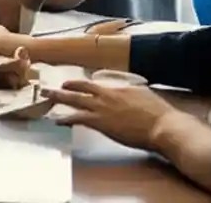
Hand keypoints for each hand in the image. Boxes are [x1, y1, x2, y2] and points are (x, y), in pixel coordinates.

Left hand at [42, 79, 183, 151]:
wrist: (163, 126)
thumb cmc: (159, 114)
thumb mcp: (146, 96)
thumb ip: (134, 93)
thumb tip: (132, 93)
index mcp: (119, 88)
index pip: (97, 84)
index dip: (84, 85)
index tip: (76, 84)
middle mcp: (107, 94)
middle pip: (81, 86)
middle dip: (65, 85)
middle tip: (52, 85)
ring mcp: (102, 108)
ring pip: (74, 99)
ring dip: (59, 97)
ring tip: (47, 95)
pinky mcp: (100, 122)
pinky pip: (77, 118)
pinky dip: (66, 118)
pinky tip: (57, 120)